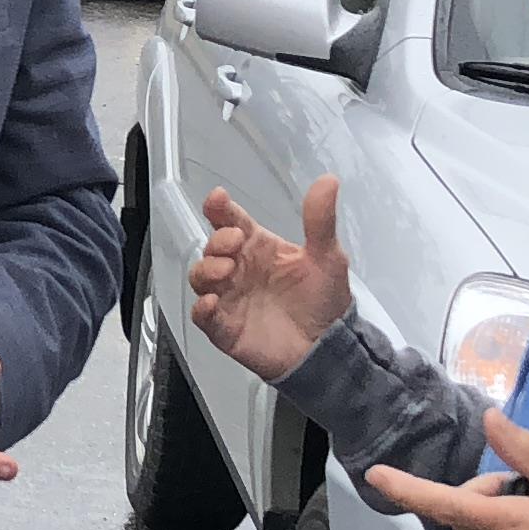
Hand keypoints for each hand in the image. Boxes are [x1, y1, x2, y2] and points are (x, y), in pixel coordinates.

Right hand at [185, 179, 351, 380]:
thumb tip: (328, 181)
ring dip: (206, 269)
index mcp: (258, 248)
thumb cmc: (322, 301)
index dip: (219, 208)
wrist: (328, 347)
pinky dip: (202, 309)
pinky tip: (211, 303)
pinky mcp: (225, 328)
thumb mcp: (327, 257)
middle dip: (216, 241)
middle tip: (235, 243)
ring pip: (200, 277)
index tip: (218, 199)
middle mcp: (239, 270)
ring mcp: (229, 298)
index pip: (230, 221)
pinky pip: (203, 316)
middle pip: (211, 247)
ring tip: (226, 270)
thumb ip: (320, 221)